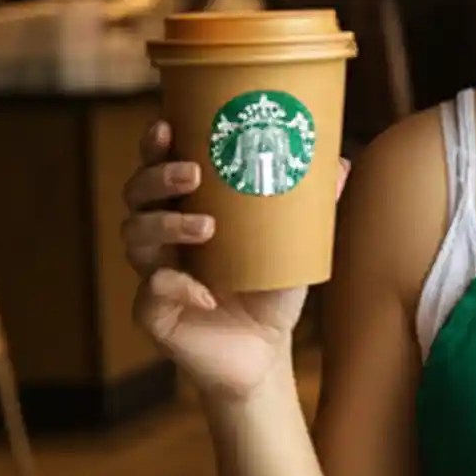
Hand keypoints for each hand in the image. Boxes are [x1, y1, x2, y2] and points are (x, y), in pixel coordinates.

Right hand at [122, 121, 350, 399]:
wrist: (266, 350)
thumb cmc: (272, 287)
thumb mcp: (297, 244)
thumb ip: (313, 204)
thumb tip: (339, 162)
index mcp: (187, 208)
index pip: (158, 167)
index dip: (153, 145)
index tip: (168, 125)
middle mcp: (162, 235)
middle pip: (136, 194)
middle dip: (158, 177)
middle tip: (193, 174)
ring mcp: (153, 272)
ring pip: (136, 236)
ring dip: (167, 225)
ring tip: (208, 228)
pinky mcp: (154, 311)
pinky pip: (151, 293)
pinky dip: (177, 287)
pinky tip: (207, 295)